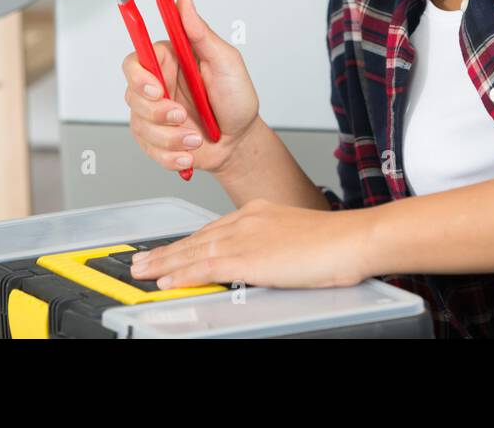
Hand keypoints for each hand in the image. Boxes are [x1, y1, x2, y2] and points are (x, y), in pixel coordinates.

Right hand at [121, 0, 259, 175]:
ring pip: (140, 124)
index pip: (137, 60)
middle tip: (182, 115)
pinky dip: (171, 154)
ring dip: (171, 136)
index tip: (158, 88)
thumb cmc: (236, 99)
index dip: (140, 76)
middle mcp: (158, 84)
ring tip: (197, 136)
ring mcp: (153, 113)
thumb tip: (184, 0)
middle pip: (133, 94)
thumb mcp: (226, 62)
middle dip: (158, 111)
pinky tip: (190, 150)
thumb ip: (200, 32)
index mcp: (170, 61)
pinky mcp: (154, 138)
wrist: (240, 141)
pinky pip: (148, 148)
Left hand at [128, 198, 372, 289]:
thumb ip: (273, 247)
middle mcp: (247, 219)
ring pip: (194, 250)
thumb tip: (262, 263)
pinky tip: (166, 281)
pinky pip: (206, 266)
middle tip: (141, 260)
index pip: (213, 229)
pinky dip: (182, 274)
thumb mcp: (297, 237)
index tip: (169, 250)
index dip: (187, 241)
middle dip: (166, 251)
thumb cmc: (336, 242)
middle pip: (197, 237)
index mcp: (259, 212)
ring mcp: (246, 237)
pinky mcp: (249, 257)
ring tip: (142, 271)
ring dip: (164, 263)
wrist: (352, 239)